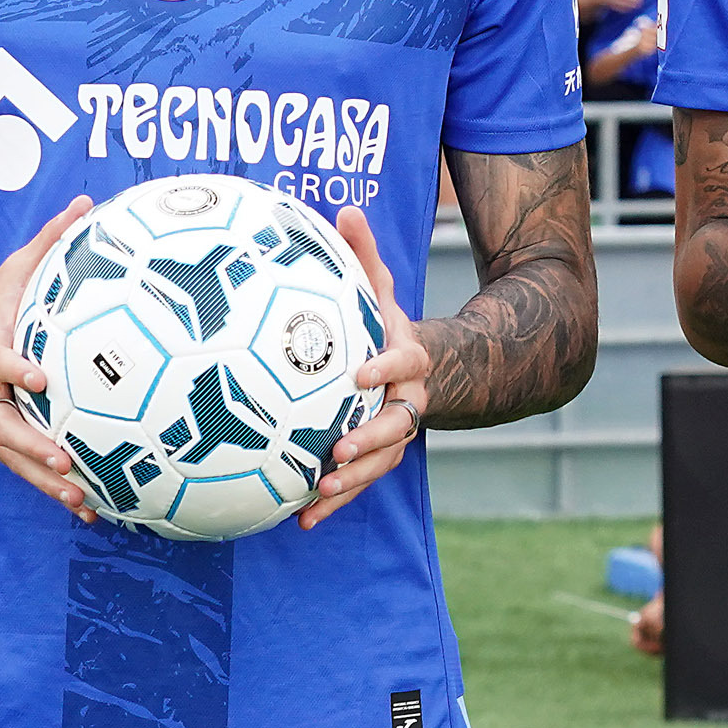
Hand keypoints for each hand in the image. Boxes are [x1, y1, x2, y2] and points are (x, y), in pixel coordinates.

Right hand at [0, 195, 98, 519]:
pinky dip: (49, 488)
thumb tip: (89, 202)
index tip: (40, 378)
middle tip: (64, 458)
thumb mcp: (12, 271)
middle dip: (31, 444)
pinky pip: (21, 468)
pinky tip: (89, 509)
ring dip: (43, 479)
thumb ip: (50, 241)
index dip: (15, 368)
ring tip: (81, 498)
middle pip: (1, 424)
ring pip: (11, 456)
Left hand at [305, 207, 426, 527]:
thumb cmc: (385, 323)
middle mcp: (408, 399)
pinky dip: (336, 503)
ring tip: (322, 491)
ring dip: (355, 481)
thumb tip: (345, 208)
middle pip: (398, 424)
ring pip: (383, 461)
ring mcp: (396, 431)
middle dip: (371, 440)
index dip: (388, 367)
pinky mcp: (377, 456)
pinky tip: (301, 520)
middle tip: (338, 450)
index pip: (405, 361)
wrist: (425, 367)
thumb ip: (364, 255)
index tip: (361, 372)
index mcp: (408, 357)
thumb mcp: (379, 287)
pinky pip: (361, 484)